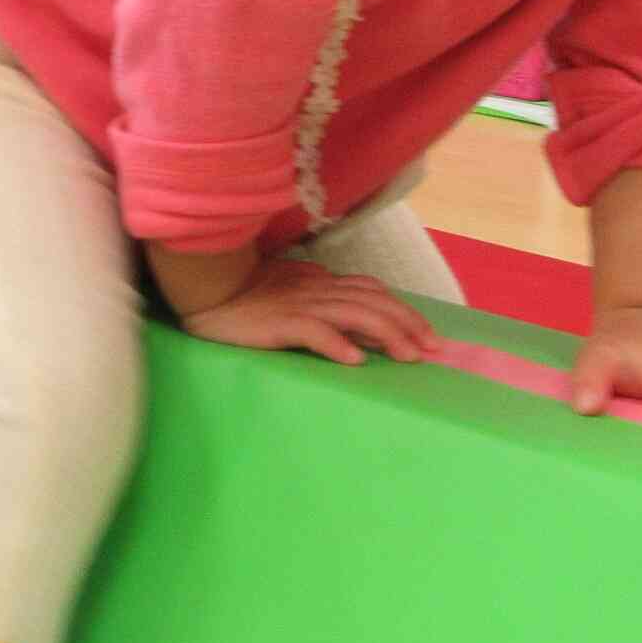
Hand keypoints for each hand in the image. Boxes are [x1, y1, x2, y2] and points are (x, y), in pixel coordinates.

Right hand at [182, 258, 439, 365]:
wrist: (209, 291)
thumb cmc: (248, 294)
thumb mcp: (293, 291)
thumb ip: (324, 300)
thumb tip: (358, 324)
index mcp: (321, 282)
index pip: (373, 292)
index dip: (404, 312)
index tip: (429, 336)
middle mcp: (318, 289)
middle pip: (374, 302)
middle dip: (408, 324)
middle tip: (433, 350)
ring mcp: (300, 304)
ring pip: (354, 314)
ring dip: (385, 334)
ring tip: (408, 356)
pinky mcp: (280, 321)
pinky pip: (313, 331)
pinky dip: (336, 344)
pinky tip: (355, 360)